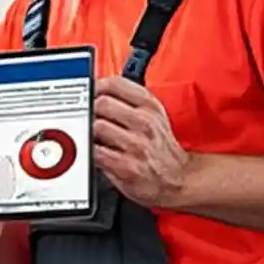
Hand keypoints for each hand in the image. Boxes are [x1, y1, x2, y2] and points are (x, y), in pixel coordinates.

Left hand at [94, 76, 189, 208]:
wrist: (179, 179)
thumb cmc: (160, 147)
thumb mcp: (153, 115)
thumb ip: (128, 100)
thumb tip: (95, 90)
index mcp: (150, 106)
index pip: (115, 84)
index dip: (95, 86)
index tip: (87, 92)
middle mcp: (145, 122)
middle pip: (102, 103)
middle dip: (89, 109)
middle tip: (85, 117)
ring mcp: (136, 145)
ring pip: (97, 126)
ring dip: (88, 131)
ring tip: (89, 136)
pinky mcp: (127, 167)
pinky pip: (96, 152)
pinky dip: (88, 151)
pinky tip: (92, 152)